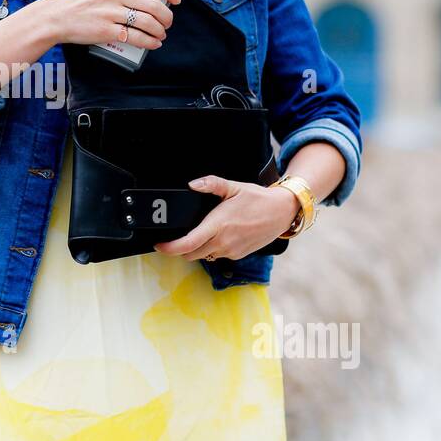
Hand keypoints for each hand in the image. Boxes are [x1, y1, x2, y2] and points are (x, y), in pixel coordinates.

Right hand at [39, 0, 180, 47]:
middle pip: (154, 4)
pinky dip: (149, 42)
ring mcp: (111, 12)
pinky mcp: (106, 31)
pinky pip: (136, 37)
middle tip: (167, 22)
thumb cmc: (79, 0)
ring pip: (148, 22)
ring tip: (160, 33)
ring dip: (160, 30)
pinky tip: (152, 43)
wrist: (55, 16)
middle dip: (167, 16)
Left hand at [153, 176, 298, 261]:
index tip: (159, 245)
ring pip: (204, 256)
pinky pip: (217, 255)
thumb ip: (211, 184)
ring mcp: (231, 251)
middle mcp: (223, 242)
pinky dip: (212, 248)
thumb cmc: (258, 199)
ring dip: (196, 249)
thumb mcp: (233, 187)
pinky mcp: (238, 255)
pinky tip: (217, 235)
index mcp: (218, 225)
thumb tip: (192, 184)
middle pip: (191, 254)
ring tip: (197, 233)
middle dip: (180, 248)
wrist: (282, 212)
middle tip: (176, 237)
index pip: (187, 244)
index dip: (169, 248)